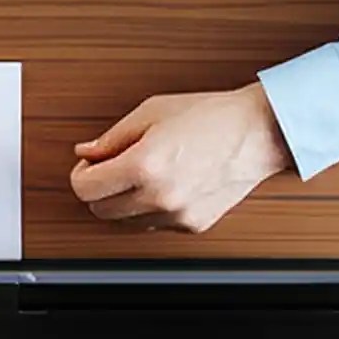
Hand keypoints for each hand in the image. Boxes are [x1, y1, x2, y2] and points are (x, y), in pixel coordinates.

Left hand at [69, 83, 289, 232]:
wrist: (257, 133)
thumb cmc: (210, 117)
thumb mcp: (151, 113)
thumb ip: (112, 138)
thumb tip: (85, 153)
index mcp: (145, 165)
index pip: (85, 189)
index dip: (81, 176)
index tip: (86, 166)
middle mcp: (159, 196)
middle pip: (100, 211)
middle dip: (98, 190)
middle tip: (109, 169)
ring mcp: (177, 215)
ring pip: (124, 223)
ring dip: (122, 202)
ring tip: (140, 175)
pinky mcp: (191, 225)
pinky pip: (153, 224)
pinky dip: (149, 209)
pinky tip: (164, 185)